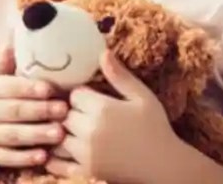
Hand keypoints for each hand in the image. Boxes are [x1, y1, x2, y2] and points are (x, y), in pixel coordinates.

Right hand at [0, 45, 68, 169]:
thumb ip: (4, 61)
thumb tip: (16, 31)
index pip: (8, 87)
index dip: (27, 88)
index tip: (48, 88)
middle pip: (13, 111)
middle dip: (39, 110)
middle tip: (63, 109)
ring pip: (12, 135)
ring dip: (36, 134)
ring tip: (59, 133)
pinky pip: (7, 157)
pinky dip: (24, 158)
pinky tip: (43, 157)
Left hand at [46, 51, 183, 182]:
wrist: (166, 166)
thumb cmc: (156, 129)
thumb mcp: (142, 98)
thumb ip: (120, 76)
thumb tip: (103, 52)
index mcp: (103, 108)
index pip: (74, 94)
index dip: (81, 96)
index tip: (91, 101)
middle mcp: (90, 130)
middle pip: (64, 114)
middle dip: (71, 114)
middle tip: (84, 116)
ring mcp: (86, 153)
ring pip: (58, 136)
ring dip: (64, 133)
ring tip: (76, 132)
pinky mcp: (86, 171)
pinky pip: (58, 161)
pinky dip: (56, 156)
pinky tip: (66, 151)